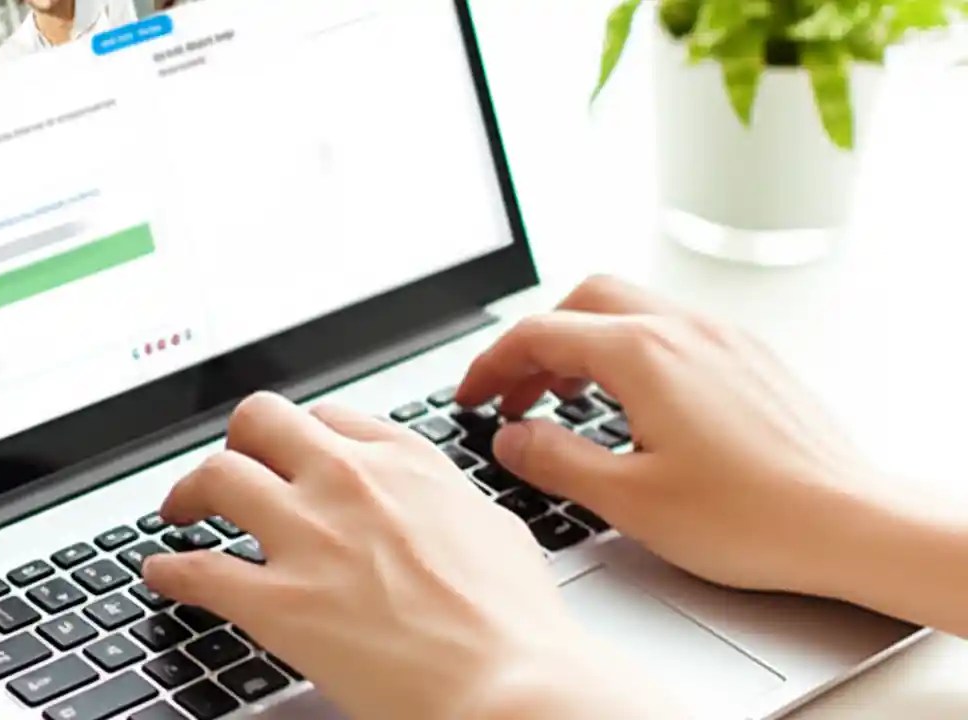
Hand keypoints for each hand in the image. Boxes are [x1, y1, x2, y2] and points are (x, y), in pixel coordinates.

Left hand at [143, 392, 670, 719]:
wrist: (509, 687)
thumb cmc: (515, 623)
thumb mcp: (493, 529)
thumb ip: (446, 499)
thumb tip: (431, 498)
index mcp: (404, 464)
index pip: (328, 417)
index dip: (299, 436)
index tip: (288, 455)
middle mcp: (349, 483)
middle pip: (261, 422)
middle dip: (238, 441)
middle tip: (230, 467)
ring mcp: (310, 538)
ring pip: (218, 476)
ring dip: (190, 492)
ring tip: (181, 510)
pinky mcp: (279, 602)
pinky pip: (197, 569)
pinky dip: (170, 570)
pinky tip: (162, 573)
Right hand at [456, 275, 901, 602]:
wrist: (852, 523)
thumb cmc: (752, 517)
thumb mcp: (628, 500)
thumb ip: (555, 460)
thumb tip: (512, 439)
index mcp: (645, 354)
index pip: (540, 333)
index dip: (490, 365)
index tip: (470, 397)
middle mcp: (684, 330)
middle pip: (583, 300)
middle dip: (535, 342)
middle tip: (510, 395)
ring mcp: (722, 338)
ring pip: (629, 309)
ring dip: (582, 343)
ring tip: (561, 399)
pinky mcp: (749, 357)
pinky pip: (670, 329)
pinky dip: (628, 350)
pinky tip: (630, 403)